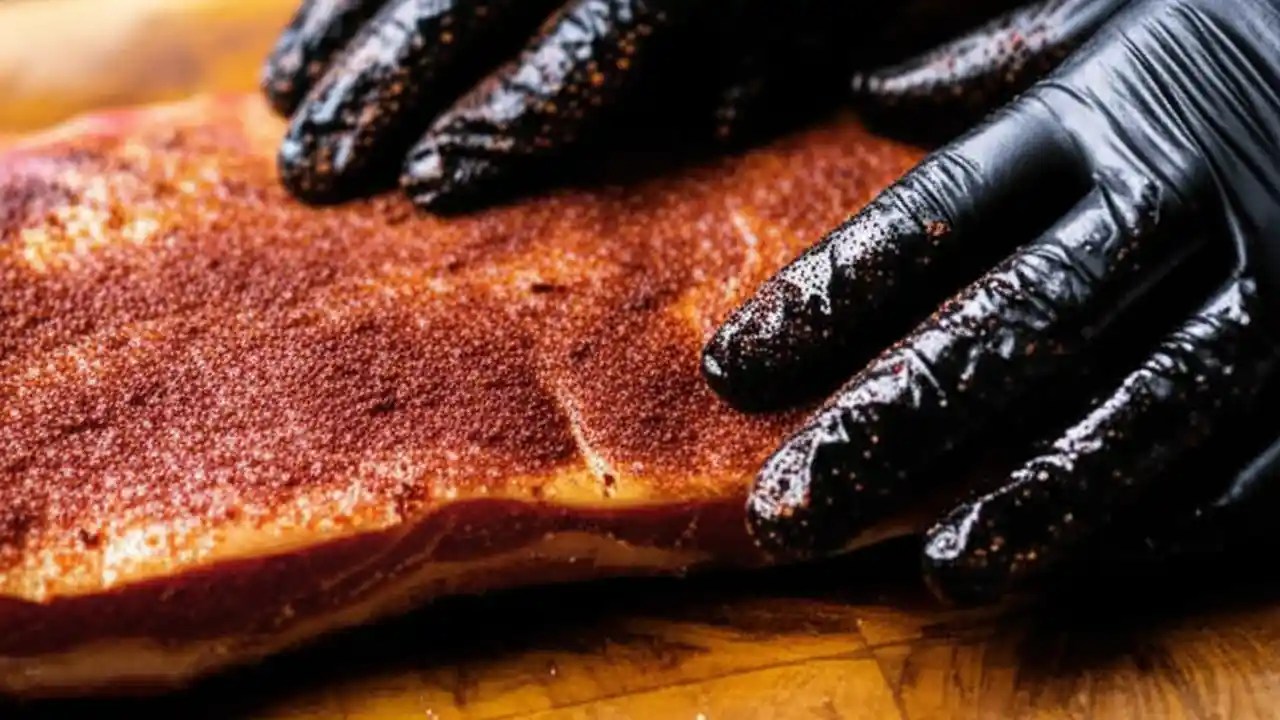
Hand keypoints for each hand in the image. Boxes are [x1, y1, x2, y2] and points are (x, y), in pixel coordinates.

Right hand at [261, 0, 1075, 209]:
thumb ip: (768, 55)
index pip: (569, 64)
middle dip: (381, 94)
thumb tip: (711, 124)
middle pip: (460, 7)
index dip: (495, 128)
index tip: (428, 187)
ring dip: (341, 30)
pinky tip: (304, 28)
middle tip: (312, 176)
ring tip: (286, 109)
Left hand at [703, 0, 1279, 603]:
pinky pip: (1258, 455)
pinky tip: (1080, 562)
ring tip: (939, 572)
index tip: (734, 372)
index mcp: (1095, 112)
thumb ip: (990, 59)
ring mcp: (1273, 283)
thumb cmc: (1228, 32)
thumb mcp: (1111, 15)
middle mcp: (1175, 200)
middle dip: (893, 428)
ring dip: (1035, 502)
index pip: (934, 213)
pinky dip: (1173, 515)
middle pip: (1011, 327)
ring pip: (1141, 409)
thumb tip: (867, 88)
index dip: (828, 296)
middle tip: (790, 512)